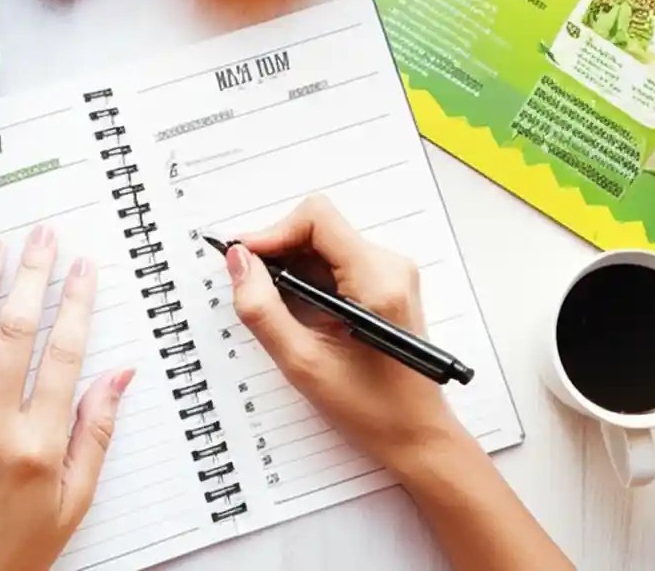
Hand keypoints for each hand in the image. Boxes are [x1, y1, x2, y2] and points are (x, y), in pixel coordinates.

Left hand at [0, 227, 134, 570]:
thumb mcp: (74, 499)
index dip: (76, 304)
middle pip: (14, 331)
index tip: (83, 271)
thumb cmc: (17, 548)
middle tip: (41, 239)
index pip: (63, 354)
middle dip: (31, 276)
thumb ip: (95, 432)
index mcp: (38, 444)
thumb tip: (119, 377)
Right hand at [228, 195, 466, 473]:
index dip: (272, 232)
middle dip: (278, 252)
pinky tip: (298, 316)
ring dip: (291, 269)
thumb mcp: (303, 363)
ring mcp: (389, 274)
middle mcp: (389, 267)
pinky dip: (307, 280)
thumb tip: (238, 262)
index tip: (243, 260)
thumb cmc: (371, 409)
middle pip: (318, 228)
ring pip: (323, 245)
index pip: (317, 219)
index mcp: (377, 280)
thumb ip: (262, 309)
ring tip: (277, 311)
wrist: (416, 436)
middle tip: (252, 290)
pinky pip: (335, 264)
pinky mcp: (384, 285)